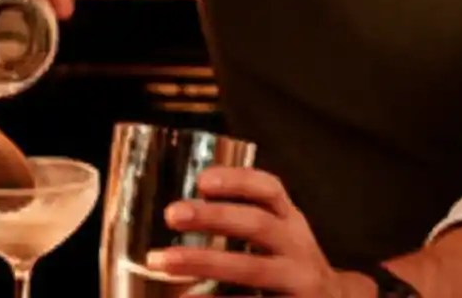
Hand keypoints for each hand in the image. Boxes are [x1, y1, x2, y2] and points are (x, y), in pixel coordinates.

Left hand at [156, 167, 372, 296]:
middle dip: (214, 217)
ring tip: (163, 260)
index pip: (270, 190)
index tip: (202, 181)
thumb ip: (248, 222)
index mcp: (291, 222)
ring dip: (204, 261)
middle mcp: (298, 247)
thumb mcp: (281, 237)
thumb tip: (184, 212)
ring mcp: (298, 281)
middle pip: (258, 224)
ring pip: (251, 268)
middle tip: (172, 213)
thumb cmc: (290, 267)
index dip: (237, 181)